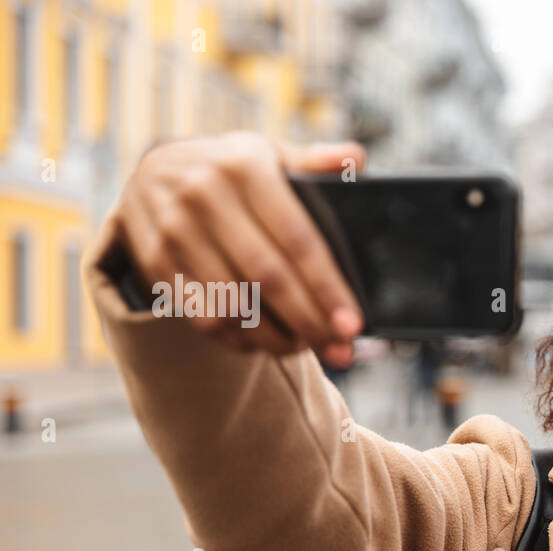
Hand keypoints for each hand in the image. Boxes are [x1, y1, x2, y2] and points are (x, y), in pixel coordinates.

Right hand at [116, 131, 366, 367]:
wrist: (153, 170)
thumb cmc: (231, 171)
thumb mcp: (269, 155)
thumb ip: (314, 162)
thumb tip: (356, 158)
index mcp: (245, 167)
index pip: (297, 238)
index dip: (327, 286)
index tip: (353, 322)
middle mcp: (205, 194)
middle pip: (268, 278)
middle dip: (309, 321)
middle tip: (340, 349)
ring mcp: (174, 228)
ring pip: (233, 304)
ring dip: (275, 337)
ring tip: (306, 347)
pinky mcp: (154, 259)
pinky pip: (202, 315)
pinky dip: (239, 339)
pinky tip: (264, 342)